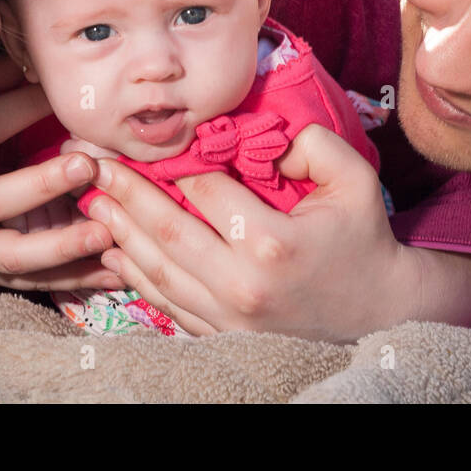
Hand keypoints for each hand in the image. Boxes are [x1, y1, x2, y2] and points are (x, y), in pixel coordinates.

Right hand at [0, 54, 120, 291]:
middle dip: (42, 185)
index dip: (24, 107)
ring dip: (62, 248)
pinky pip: (32, 283)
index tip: (68, 92)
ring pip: (14, 256)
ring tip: (106, 233)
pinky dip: (74, 281)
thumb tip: (28, 54)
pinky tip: (114, 272)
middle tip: (88, 166)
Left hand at [82, 124, 413, 340]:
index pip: (205, 191)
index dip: (173, 162)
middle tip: (92, 164)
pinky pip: (167, 304)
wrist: (379, 313)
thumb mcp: (354, 178)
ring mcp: (229, 318)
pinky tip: (114, 251)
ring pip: (158, 272)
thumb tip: (259, 134)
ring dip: (120, 233)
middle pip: (167, 231)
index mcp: (270, 241)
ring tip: (91, 202)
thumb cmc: (363, 239)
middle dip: (125, 194)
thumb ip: (311, 143)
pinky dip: (136, 277)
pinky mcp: (222, 336)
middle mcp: (242, 284)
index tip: (143, 142)